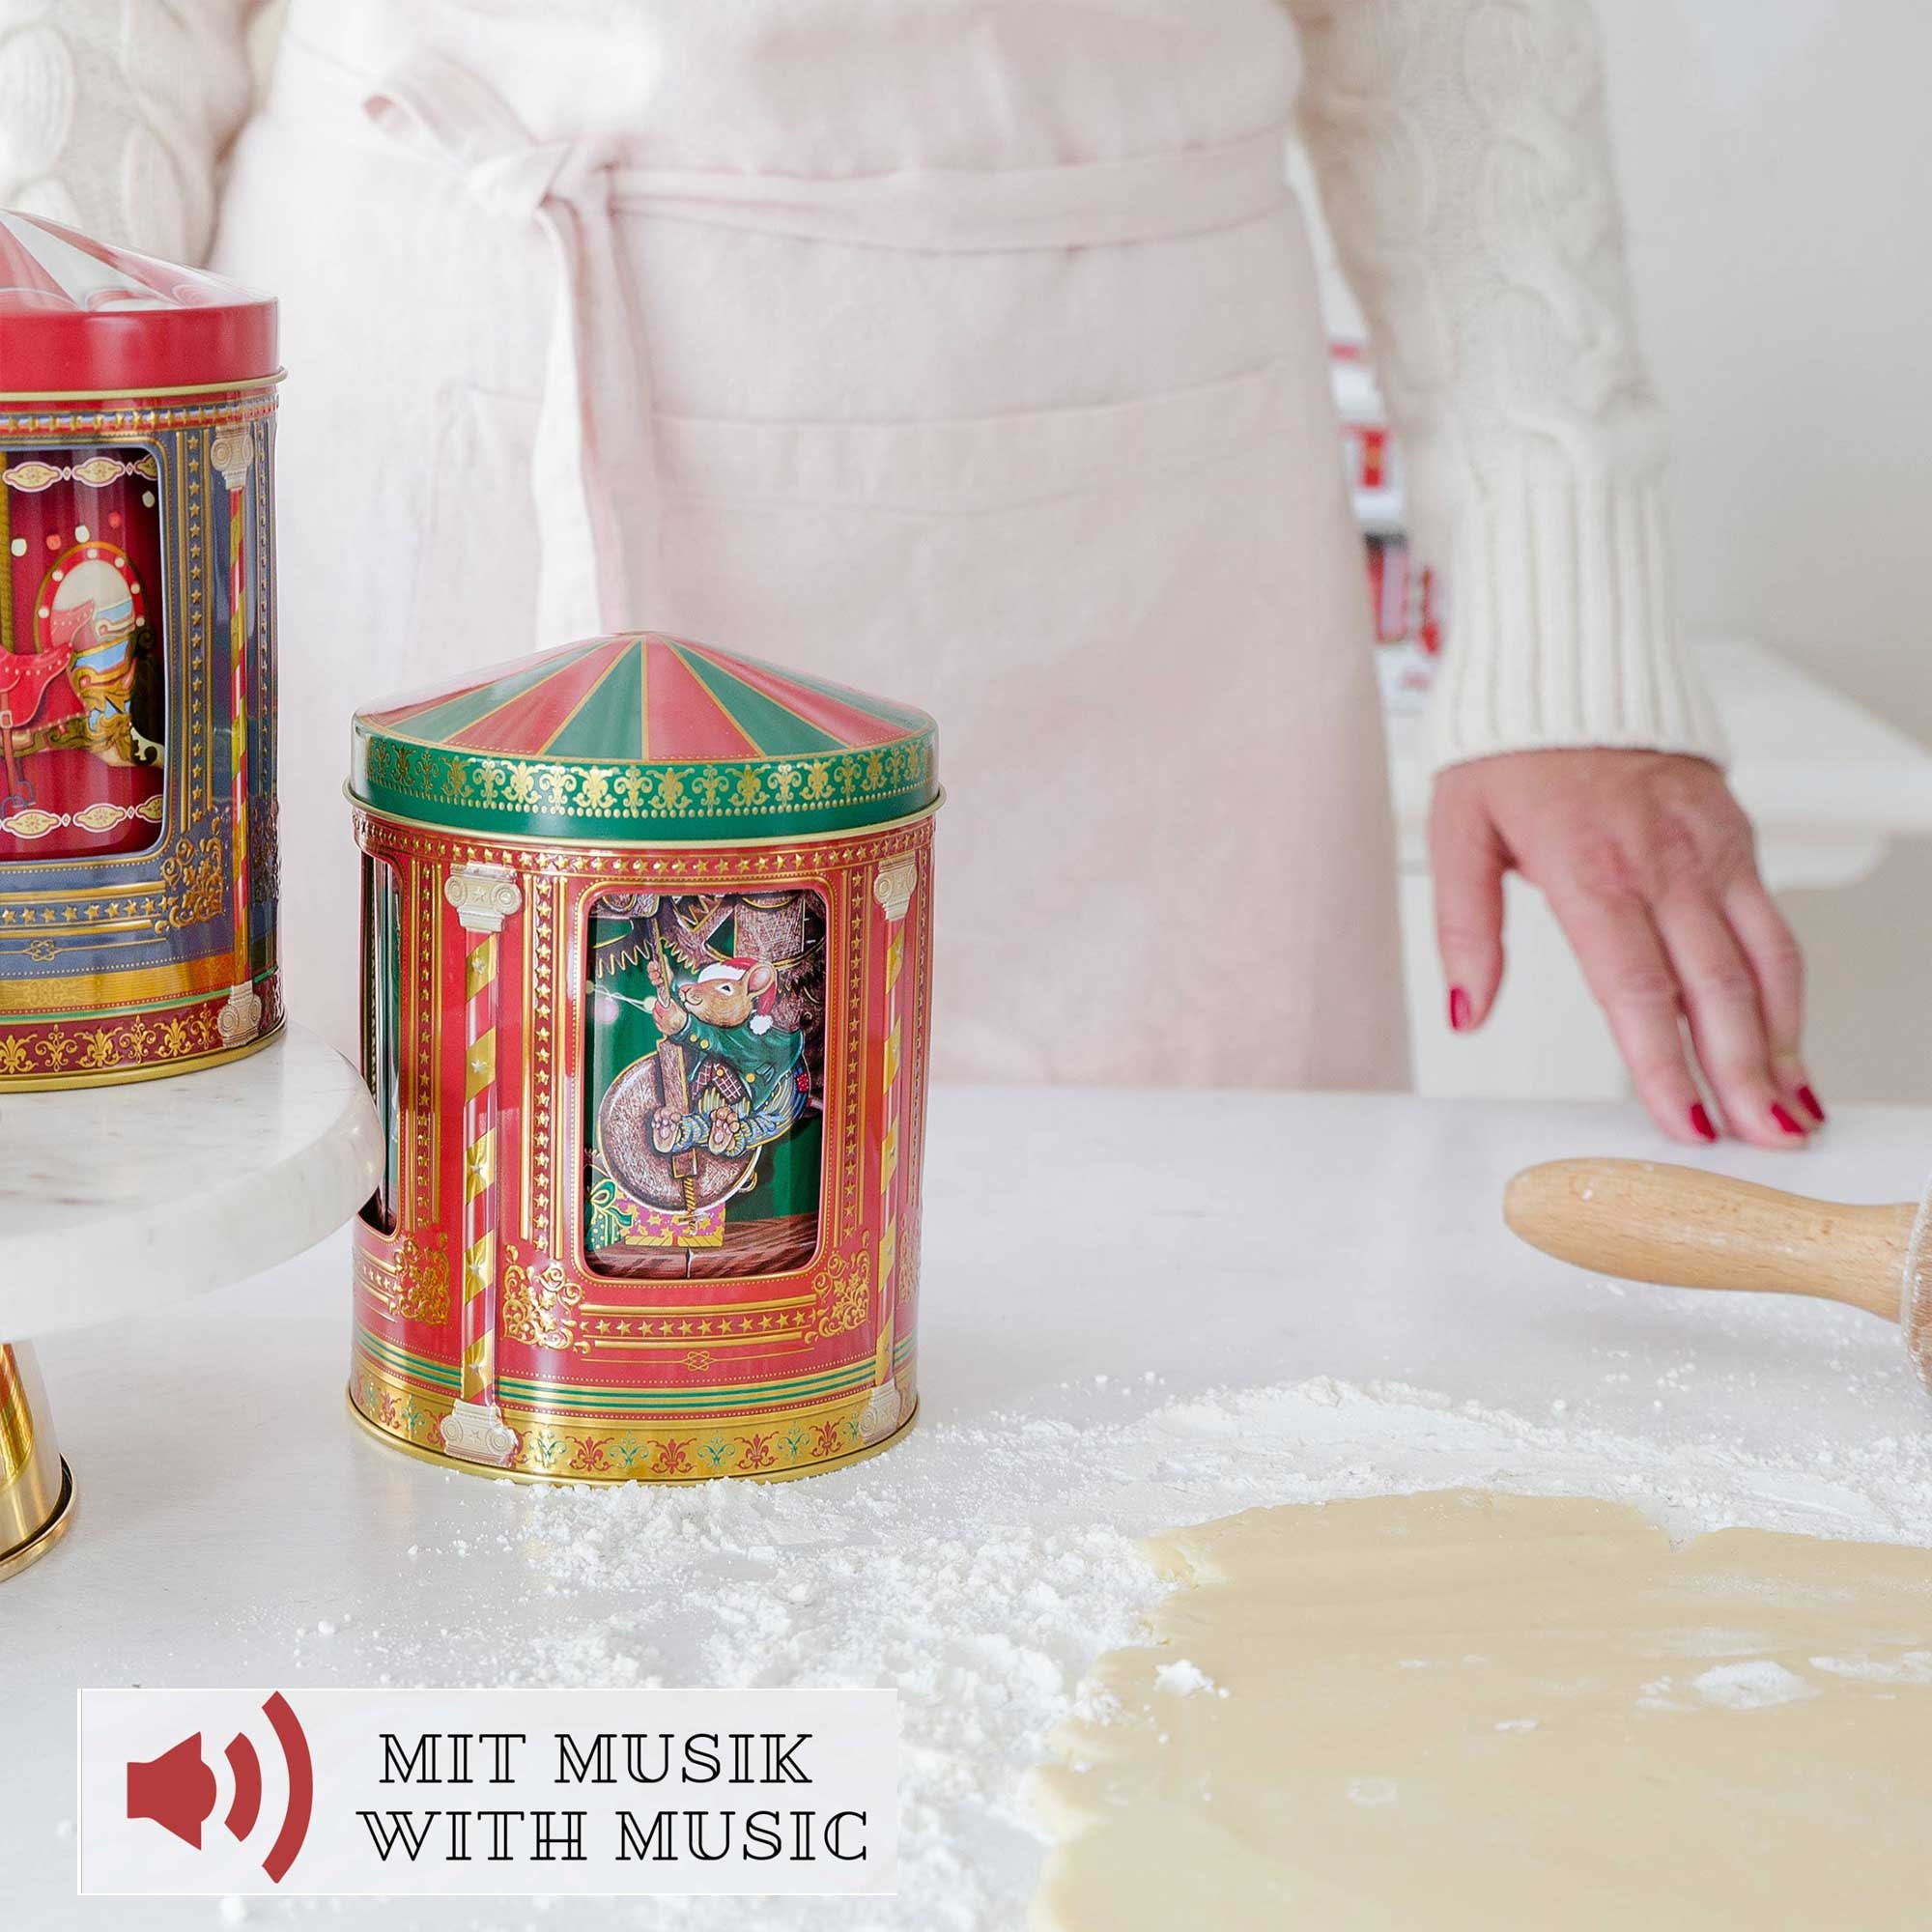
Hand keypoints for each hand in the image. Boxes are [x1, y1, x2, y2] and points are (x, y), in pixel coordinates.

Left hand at [1430, 749, 1819, 1148]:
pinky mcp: (1737, 836)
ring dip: (1784, 1042)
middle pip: (1717, 986)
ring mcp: (1711, 848)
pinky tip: (1787, 1040)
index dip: (1664, 1062)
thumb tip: (1467, 1013)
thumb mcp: (1457, 833)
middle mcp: (1664, 861)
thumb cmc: (1508, 754)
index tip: (1684, 1122)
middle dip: (1744, 1073)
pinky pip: (1773, 923)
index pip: (1638, 987)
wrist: (1571, 663)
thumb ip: (1465, 930)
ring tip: (1793, 1110)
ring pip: (1766, 958)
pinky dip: (1787, 989)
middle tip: (1763, 1141)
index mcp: (1591, 867)